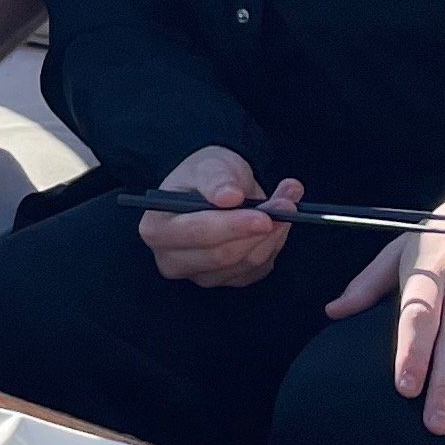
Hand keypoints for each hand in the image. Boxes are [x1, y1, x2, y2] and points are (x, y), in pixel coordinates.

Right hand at [140, 146, 291, 286]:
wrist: (219, 189)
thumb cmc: (207, 176)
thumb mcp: (210, 164)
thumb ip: (216, 178)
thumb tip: (228, 196)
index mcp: (157, 227)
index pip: (196, 233)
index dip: (232, 226)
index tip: (263, 216)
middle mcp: (171, 258)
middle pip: (222, 255)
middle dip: (259, 231)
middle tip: (287, 206)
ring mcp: (199, 274)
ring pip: (244, 264)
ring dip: (273, 235)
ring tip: (286, 204)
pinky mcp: (225, 281)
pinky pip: (257, 270)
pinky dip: (273, 246)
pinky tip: (277, 224)